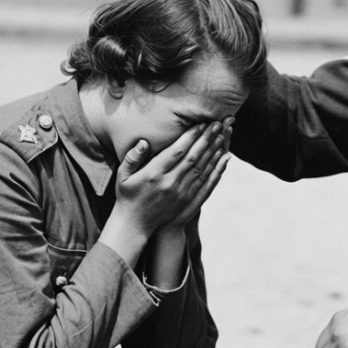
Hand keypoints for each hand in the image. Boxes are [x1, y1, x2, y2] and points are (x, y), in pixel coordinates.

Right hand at [101, 122, 229, 262]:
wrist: (136, 224)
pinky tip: (225, 157)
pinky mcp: (188, 200)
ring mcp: (181, 193)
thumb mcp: (122, 175)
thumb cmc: (127, 195)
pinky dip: (217, 169)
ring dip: (214, 150)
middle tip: (218, 123)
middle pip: (193, 157)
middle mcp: (170, 183)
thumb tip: (144, 142)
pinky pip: (206, 182)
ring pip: (202, 168)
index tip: (201, 123)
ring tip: (223, 134)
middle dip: (207, 139)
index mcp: (154, 174)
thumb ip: (132, 157)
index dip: (191, 136)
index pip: (177, 151)